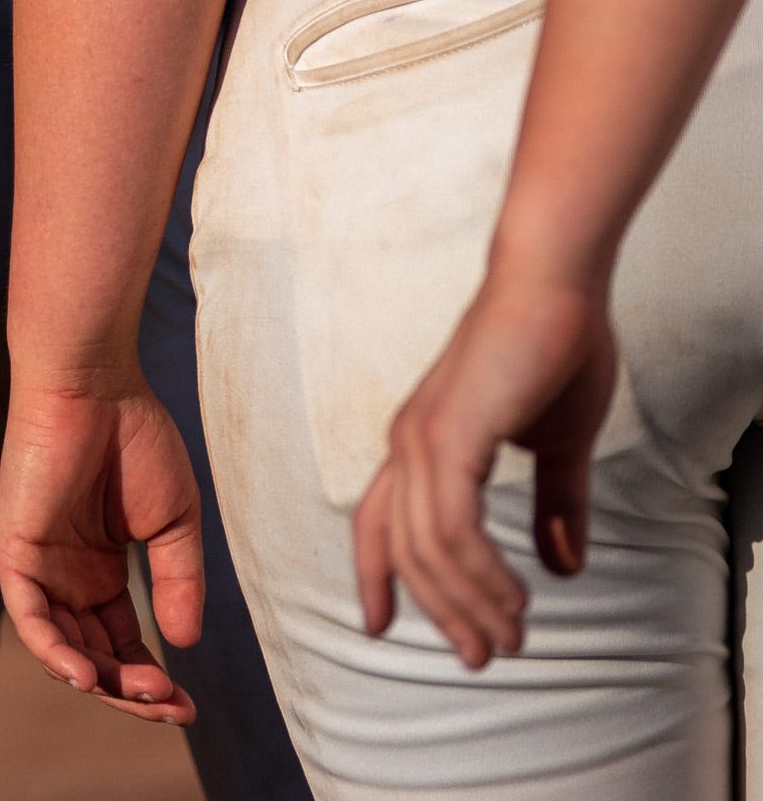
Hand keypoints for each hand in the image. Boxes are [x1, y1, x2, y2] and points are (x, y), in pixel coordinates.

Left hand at [0, 371, 205, 721]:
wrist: (97, 386)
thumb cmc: (135, 440)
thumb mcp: (173, 524)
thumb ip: (178, 583)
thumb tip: (184, 645)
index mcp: (101, 570)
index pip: (121, 644)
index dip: (150, 679)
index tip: (186, 705)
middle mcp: (67, 575)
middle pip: (92, 655)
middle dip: (130, 690)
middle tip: (171, 707)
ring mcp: (39, 565)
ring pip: (60, 646)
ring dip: (101, 679)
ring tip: (144, 695)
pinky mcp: (14, 549)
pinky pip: (28, 615)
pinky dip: (53, 650)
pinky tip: (86, 677)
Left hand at [355, 266, 614, 667]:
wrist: (555, 285)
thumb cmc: (555, 349)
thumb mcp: (557, 441)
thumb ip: (556, 503)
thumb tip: (564, 566)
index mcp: (420, 442)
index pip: (379, 522)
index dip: (375, 576)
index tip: (379, 628)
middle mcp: (407, 443)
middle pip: (403, 550)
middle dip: (443, 611)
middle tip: (486, 655)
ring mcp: (423, 437)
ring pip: (427, 548)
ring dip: (470, 602)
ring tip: (511, 637)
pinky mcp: (452, 434)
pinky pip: (452, 525)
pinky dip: (479, 571)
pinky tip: (514, 596)